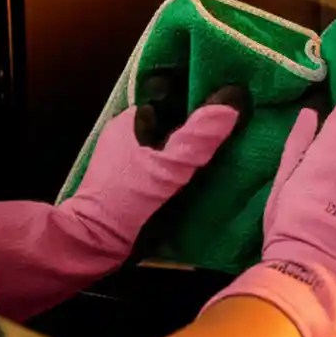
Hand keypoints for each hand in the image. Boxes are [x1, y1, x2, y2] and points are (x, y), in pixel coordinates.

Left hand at [0, 83, 244, 320]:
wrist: (95, 241)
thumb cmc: (128, 197)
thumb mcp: (169, 166)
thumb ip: (199, 136)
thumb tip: (234, 100)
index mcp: (133, 119)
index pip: (173, 95)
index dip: (202, 94)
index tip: (232, 99)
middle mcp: (130, 132)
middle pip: (175, 118)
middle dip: (202, 120)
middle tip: (240, 122)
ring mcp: (131, 156)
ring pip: (172, 140)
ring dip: (196, 142)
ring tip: (233, 142)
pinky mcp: (136, 178)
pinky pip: (168, 160)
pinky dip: (187, 162)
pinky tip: (210, 169)